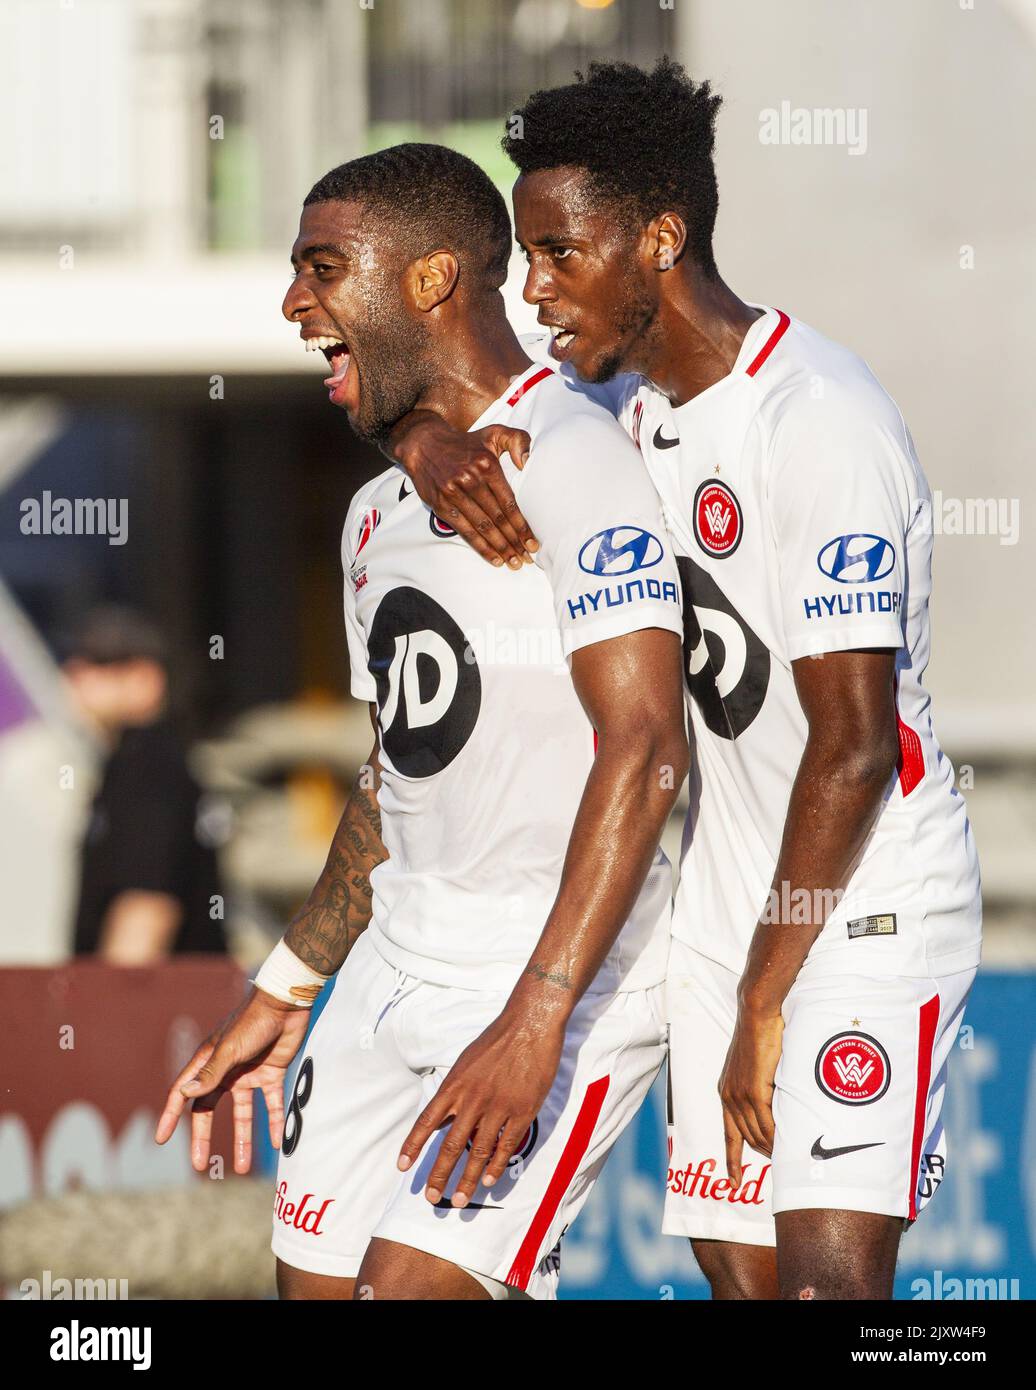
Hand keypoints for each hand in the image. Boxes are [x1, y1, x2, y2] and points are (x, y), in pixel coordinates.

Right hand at [154, 987, 310, 1174]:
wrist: (287, 1002)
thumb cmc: (254, 1021)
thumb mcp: (230, 1050)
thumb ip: (210, 1074)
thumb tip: (184, 1096)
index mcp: (208, 1062)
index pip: (183, 1094)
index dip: (170, 1116)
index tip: (160, 1139)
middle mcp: (225, 1071)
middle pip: (209, 1109)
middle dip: (204, 1138)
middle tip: (200, 1165)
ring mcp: (249, 1074)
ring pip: (242, 1114)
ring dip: (243, 1139)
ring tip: (242, 1168)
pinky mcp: (272, 1074)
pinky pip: (271, 1105)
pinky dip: (273, 1123)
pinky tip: (277, 1143)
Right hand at [392, 411, 536, 567]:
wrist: (424, 444)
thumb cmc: (465, 443)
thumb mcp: (494, 432)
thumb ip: (518, 440)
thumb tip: (526, 463)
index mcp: (487, 465)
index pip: (508, 503)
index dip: (522, 526)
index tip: (533, 543)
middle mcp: (470, 480)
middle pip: (497, 519)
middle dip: (514, 542)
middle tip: (527, 559)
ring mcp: (454, 494)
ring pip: (482, 527)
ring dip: (500, 548)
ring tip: (514, 562)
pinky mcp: (441, 505)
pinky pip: (464, 530)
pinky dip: (480, 546)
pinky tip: (493, 558)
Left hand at [397, 1007, 564, 1207]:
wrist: (529, 1025)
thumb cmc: (496, 1040)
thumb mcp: (466, 1061)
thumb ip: (456, 1089)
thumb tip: (446, 1115)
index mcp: (455, 1085)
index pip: (427, 1121)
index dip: (413, 1146)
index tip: (402, 1167)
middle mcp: (472, 1099)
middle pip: (450, 1145)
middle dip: (438, 1175)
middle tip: (431, 1199)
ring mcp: (498, 1107)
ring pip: (478, 1152)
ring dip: (467, 1179)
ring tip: (458, 1200)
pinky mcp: (522, 1111)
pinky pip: (506, 1145)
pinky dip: (495, 1166)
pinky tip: (488, 1181)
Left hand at [718, 999, 784, 1186]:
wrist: (757, 1014)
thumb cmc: (761, 1037)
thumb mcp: (753, 1068)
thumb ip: (758, 1088)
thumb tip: (774, 1106)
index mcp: (726, 1093)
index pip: (728, 1135)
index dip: (731, 1160)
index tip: (734, 1183)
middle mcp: (729, 1097)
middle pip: (746, 1138)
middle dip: (763, 1154)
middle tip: (783, 1164)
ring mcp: (739, 1094)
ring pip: (757, 1134)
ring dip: (773, 1148)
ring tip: (789, 1157)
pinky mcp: (753, 1090)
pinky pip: (765, 1123)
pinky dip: (775, 1137)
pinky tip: (786, 1146)